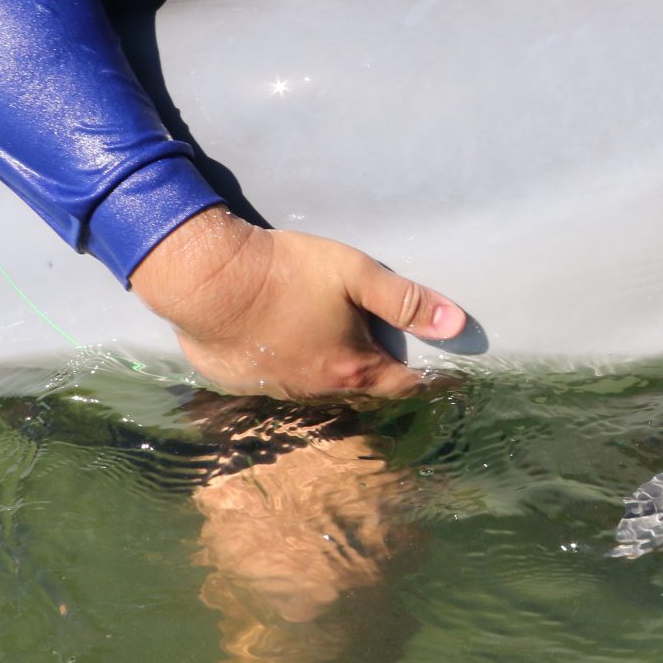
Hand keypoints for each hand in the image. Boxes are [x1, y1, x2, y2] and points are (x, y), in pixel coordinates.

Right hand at [131, 207, 465, 398]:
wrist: (206, 278)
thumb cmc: (286, 272)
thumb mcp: (355, 274)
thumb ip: (405, 301)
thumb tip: (456, 324)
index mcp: (351, 367)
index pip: (404, 385)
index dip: (429, 382)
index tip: (447, 382)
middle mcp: (316, 389)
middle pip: (361, 389)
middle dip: (379, 378)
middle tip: (391, 362)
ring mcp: (276, 390)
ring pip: (317, 390)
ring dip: (332, 376)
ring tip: (339, 355)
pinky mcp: (241, 384)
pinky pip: (277, 384)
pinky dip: (290, 372)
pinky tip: (285, 352)